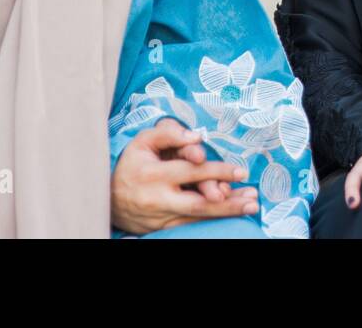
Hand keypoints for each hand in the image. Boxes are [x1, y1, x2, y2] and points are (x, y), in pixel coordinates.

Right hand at [111, 118, 258, 233]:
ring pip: (197, 219)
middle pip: (198, 203)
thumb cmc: (132, 163)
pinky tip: (232, 216)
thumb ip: (168, 132)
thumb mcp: (143, 141)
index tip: (241, 171)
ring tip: (250, 207)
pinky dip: (212, 223)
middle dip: (228, 201)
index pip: (191, 172)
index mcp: (154, 174)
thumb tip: (196, 136)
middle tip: (253, 196)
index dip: (217, 171)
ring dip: (226, 213)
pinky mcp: (163, 229)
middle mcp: (158, 199)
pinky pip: (190, 228)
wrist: (108, 199)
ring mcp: (161, 217)